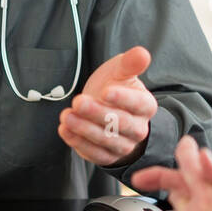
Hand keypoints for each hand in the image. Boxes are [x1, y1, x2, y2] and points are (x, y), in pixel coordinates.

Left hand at [59, 46, 156, 166]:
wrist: (106, 109)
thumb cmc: (114, 87)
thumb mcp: (120, 71)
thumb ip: (130, 63)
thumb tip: (142, 53)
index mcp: (146, 106)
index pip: (138, 104)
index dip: (123, 98)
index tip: (106, 91)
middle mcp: (138, 129)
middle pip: (120, 123)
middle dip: (97, 113)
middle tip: (78, 102)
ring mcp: (123, 145)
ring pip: (106, 140)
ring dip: (84, 129)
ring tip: (66, 115)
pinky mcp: (107, 156)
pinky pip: (94, 153)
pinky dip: (78, 143)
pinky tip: (65, 129)